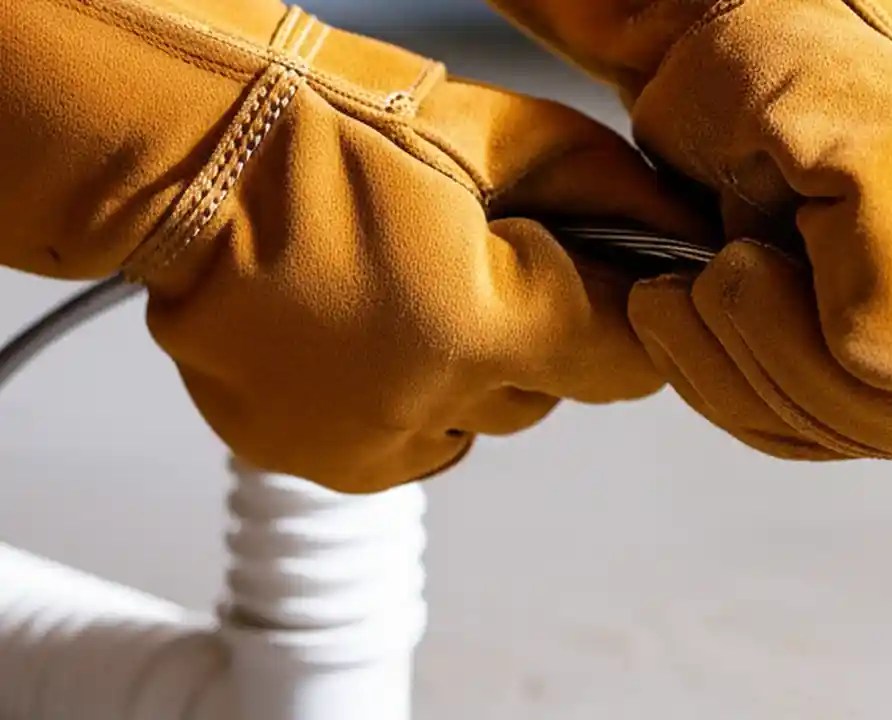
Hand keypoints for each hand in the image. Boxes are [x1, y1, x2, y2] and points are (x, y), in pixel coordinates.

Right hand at [1, 0, 704, 490]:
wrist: (199, 157)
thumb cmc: (344, 126)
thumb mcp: (506, 137)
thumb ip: (610, 197)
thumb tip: (678, 234)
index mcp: (481, 324)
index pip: (626, 364)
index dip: (623, 320)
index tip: (607, 289)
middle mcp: (424, 405)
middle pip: (550, 397)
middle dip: (537, 339)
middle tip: (484, 271)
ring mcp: (366, 441)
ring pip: (480, 426)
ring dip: (472, 375)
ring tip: (416, 298)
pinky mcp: (322, 460)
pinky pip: (412, 446)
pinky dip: (410, 403)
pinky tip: (372, 335)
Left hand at [616, 0, 891, 459]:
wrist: (716, 37)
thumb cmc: (788, 56)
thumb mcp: (859, 127)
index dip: (842, 373)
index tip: (754, 268)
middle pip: (872, 429)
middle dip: (768, 362)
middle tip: (713, 266)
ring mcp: (885, 338)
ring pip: (809, 431)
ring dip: (722, 368)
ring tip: (675, 280)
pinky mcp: (815, 350)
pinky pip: (765, 415)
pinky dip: (704, 371)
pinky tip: (670, 302)